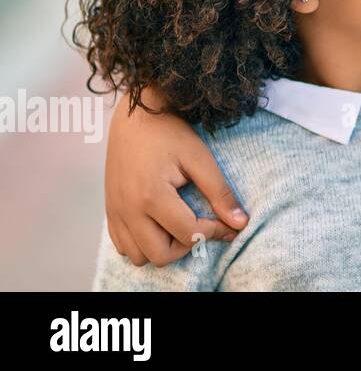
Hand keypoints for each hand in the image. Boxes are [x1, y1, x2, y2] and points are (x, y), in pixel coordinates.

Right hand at [104, 87, 247, 265]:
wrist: (136, 114)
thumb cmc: (170, 132)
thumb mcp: (200, 158)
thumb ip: (219, 192)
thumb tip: (240, 223)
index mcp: (151, 195)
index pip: (187, 234)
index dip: (213, 232)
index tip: (226, 223)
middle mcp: (128, 209)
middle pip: (160, 255)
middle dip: (187, 246)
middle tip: (201, 224)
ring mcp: (115, 212)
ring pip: (138, 256)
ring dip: (163, 248)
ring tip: (180, 225)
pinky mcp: (110, 210)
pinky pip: (122, 245)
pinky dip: (142, 244)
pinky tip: (160, 224)